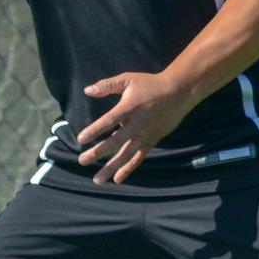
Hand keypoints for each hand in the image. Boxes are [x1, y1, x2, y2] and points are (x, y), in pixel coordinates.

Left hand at [77, 71, 193, 183]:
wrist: (178, 93)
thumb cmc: (150, 85)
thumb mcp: (128, 79)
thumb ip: (107, 86)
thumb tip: (87, 91)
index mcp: (128, 108)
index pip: (108, 121)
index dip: (94, 131)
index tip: (80, 139)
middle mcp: (136, 125)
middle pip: (115, 142)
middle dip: (97, 153)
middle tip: (82, 160)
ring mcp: (144, 136)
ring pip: (126, 155)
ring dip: (111, 167)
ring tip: (97, 179)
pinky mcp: (151, 142)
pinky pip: (138, 158)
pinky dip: (128, 169)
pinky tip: (117, 179)